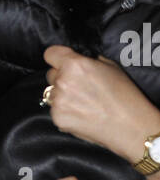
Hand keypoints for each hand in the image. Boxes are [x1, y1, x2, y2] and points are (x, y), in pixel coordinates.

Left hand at [43, 45, 156, 161]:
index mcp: (74, 65)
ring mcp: (58, 101)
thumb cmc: (124, 95)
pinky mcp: (58, 118)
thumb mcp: (110, 67)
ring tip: (84, 103)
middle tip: (80, 86)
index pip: (50, 54)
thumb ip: (88, 61)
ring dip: (63, 96)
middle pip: (51, 75)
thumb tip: (78, 59)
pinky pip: (55, 110)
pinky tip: (82, 114)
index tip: (62, 62)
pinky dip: (65, 111)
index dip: (57, 58)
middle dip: (62, 78)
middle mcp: (63, 81)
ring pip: (52, 93)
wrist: (129, 125)